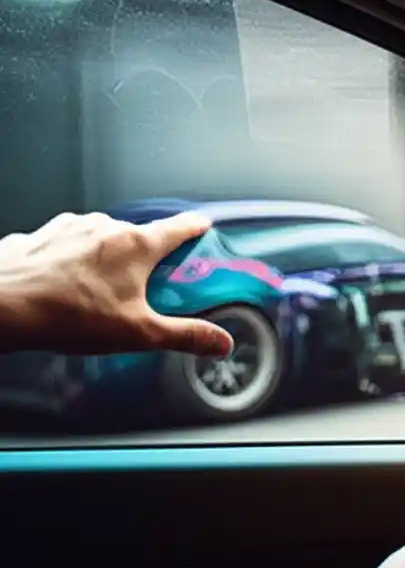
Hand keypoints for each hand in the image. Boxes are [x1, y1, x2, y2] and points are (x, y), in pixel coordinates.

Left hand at [0, 211, 232, 355]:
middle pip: (138, 237)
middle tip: (144, 285)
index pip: (178, 228)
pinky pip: (67, 244)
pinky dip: (72, 261)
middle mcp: (106, 228)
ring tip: (99, 291)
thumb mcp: (139, 333)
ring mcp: (70, 228)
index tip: (202, 226)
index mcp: (137, 246)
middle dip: (144, 257)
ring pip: (101, 239)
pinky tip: (65, 285)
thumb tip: (220, 341)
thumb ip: (184, 335)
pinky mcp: (41, 235)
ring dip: (106, 258)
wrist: (3, 305)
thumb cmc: (68, 315)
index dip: (195, 228)